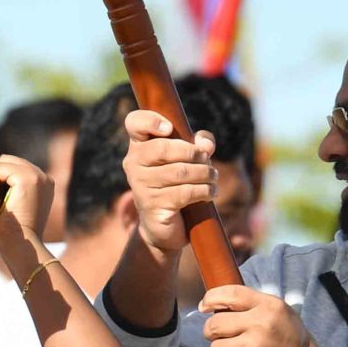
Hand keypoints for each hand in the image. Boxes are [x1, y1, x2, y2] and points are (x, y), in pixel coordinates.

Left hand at [0, 154, 53, 260]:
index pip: (18, 167)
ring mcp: (37, 177)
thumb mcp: (19, 206)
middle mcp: (45, 178)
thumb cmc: (16, 232)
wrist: (21, 243)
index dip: (3, 178)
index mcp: (46, 184)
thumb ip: (15, 190)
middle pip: (11, 160)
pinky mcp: (26, 179)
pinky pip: (0, 168)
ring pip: (5, 162)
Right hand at [122, 108, 216, 259]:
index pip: (134, 123)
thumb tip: (205, 144)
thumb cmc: (176, 185)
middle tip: (207, 160)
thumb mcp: (188, 160)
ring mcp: (140, 186)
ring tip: (213, 178)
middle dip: (193, 153)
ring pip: (179, 172)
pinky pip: (184, 193)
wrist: (164, 226)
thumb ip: (200, 144)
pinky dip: (204, 191)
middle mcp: (134, 164)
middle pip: (163, 148)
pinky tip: (210, 193)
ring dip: (204, 173)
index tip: (168, 129)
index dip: (150, 121)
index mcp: (139, 146)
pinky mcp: (153, 206)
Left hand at [200, 284, 323, 346]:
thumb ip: (252, 306)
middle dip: (213, 332)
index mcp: (270, 308)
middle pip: (214, 324)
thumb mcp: (280, 314)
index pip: (230, 294)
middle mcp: (261, 326)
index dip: (211, 299)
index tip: (204, 306)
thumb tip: (213, 305)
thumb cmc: (289, 344)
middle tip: (226, 339)